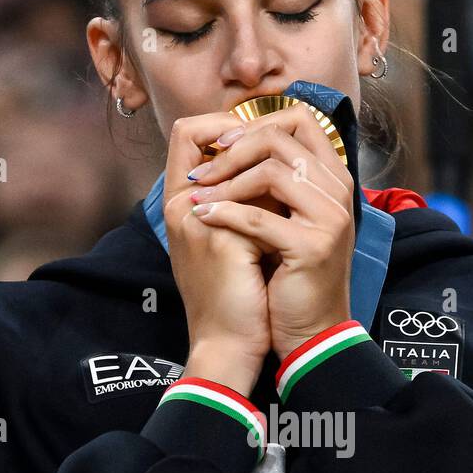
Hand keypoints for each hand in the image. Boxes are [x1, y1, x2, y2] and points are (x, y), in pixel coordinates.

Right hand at [164, 112, 274, 393]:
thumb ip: (244, 202)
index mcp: (179, 205)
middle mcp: (179, 206)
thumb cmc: (235, 297)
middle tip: (282, 149)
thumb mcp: (234, 240)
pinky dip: (277, 205)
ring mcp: (196, 221)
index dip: (225, 126)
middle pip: (196, 131)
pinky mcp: (221, 242)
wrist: (230, 347)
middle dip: (245, 134)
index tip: (260, 140)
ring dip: (265, 165)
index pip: (186, 133)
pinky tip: (293, 219)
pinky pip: (255, 200)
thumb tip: (278, 162)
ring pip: (232, 161)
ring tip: (291, 187)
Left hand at [183, 104, 354, 359]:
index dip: (256, 123)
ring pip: (271, 171)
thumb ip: (275, 182)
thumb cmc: (292, 276)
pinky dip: (224, 214)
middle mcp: (338, 191)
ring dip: (226, 180)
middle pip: (282, 137)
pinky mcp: (312, 247)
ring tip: (200, 198)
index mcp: (334, 178)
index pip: (300, 120)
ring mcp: (330, 218)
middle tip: (203, 172)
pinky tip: (203, 218)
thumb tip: (234, 140)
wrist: (311, 331)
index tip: (223, 144)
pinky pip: (258, 218)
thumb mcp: (287, 219)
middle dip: (233, 148)